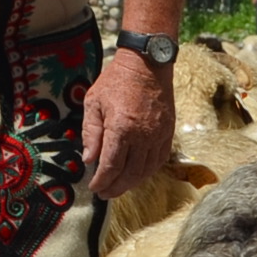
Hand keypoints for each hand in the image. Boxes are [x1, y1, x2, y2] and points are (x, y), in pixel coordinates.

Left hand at [81, 46, 171, 200]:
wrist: (147, 63)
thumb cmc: (116, 81)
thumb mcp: (93, 103)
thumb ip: (90, 133)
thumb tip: (88, 159)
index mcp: (121, 128)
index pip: (110, 166)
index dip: (101, 181)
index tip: (93, 187)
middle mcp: (142, 136)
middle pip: (129, 174)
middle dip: (115, 188)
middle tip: (104, 193)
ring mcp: (158, 135)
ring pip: (146, 171)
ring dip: (131, 183)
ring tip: (118, 187)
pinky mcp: (168, 132)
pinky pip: (159, 160)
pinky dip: (147, 172)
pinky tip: (137, 174)